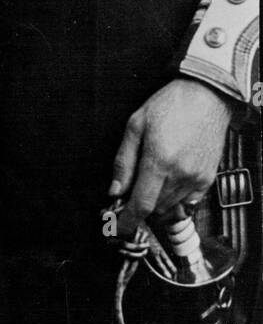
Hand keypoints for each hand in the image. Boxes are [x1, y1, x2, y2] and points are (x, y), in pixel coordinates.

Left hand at [109, 78, 235, 235]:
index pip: (141, 205)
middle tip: (129, 192)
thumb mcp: (135, 124)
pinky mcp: (208, 179)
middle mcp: (180, 174)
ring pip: (171, 207)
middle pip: (155, 209)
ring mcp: (197, 179)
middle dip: (139, 206)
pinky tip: (169, 183)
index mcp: (159, 160)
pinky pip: (190, 203)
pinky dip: (176, 200)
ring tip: (150, 180)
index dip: (128, 221)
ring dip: (156, 203)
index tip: (118, 227)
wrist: (206, 96)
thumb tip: (115, 189)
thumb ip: (123, 161)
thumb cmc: (170, 105)